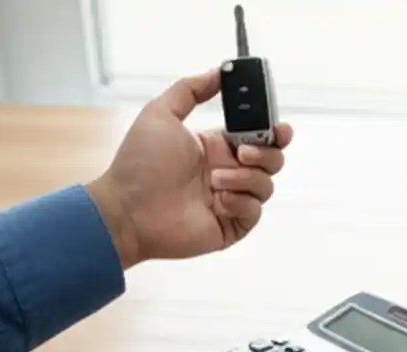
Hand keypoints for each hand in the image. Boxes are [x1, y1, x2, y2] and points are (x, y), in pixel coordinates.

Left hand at [86, 69, 293, 268]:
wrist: (128, 209)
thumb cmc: (139, 164)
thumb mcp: (160, 114)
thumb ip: (190, 89)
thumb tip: (218, 72)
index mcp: (217, 147)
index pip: (259, 136)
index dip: (275, 132)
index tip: (279, 128)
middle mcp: (228, 172)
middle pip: (272, 160)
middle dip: (266, 153)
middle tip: (243, 153)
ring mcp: (231, 200)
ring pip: (266, 186)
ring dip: (245, 178)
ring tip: (216, 180)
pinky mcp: (231, 225)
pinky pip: (254, 212)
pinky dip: (241, 203)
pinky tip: (218, 200)